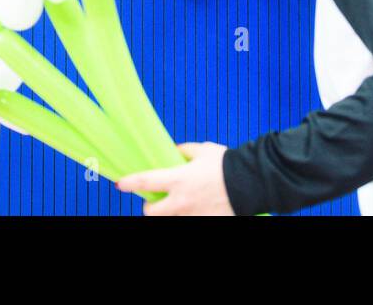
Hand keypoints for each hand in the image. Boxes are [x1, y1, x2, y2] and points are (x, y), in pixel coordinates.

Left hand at [116, 142, 232, 215]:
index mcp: (178, 179)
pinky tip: (197, 207)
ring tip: (179, 204)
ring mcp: (192, 215)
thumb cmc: (227, 164)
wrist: (252, 182)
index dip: (129, 182)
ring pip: (168, 220)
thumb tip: (175, 150)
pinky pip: (189, 221)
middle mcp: (181, 201)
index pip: (145, 181)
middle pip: (150, 212)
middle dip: (149, 207)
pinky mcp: (204, 222)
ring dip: (169, 213)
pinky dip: (188, 215)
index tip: (120, 183)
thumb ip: (186, 150)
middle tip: (155, 200)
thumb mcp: (204, 150)